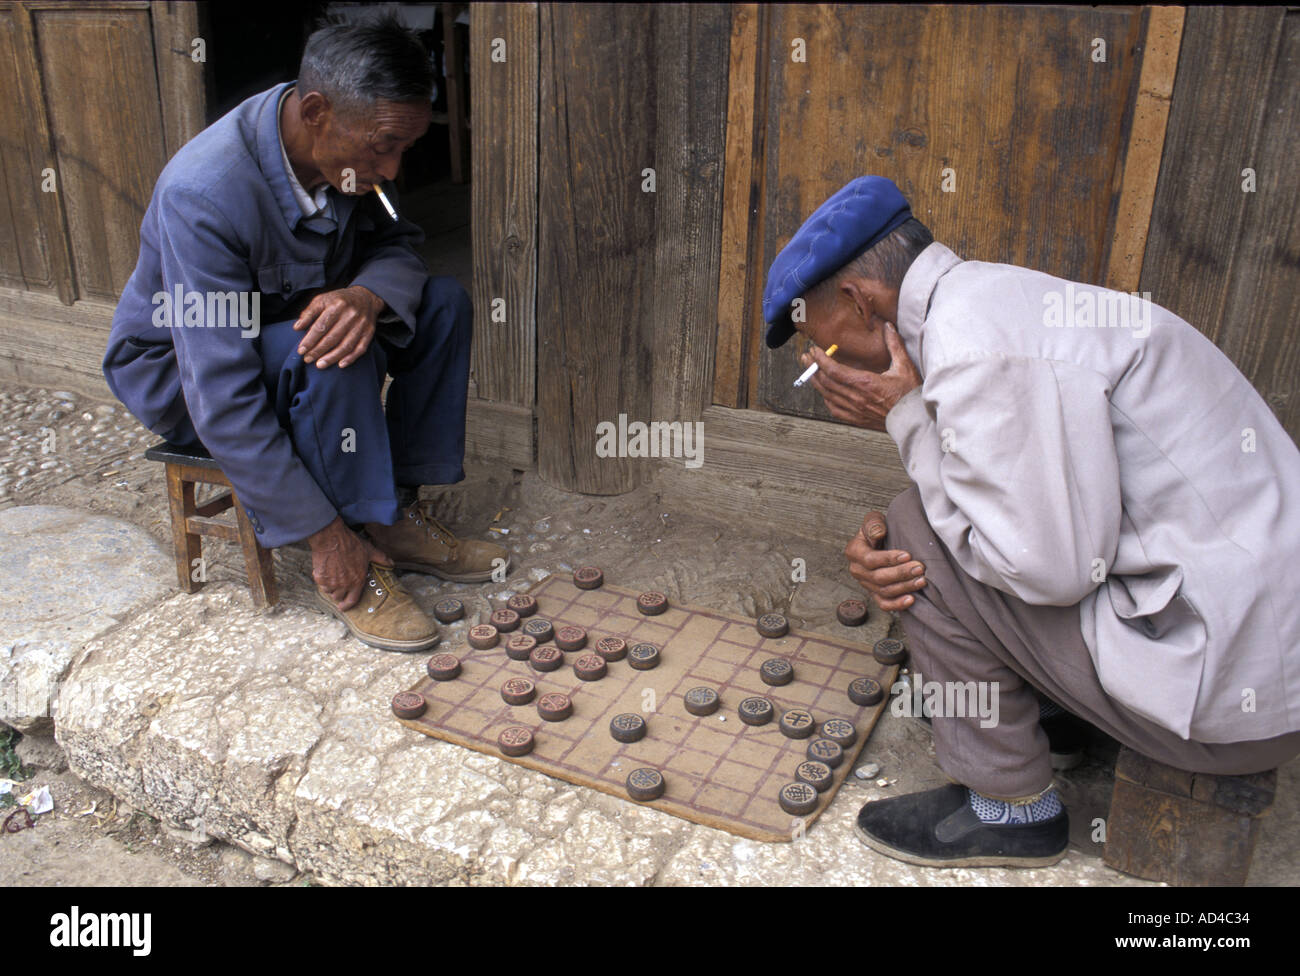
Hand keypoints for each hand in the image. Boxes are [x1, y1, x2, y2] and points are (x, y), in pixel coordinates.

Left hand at [293, 285, 384, 368]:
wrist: (365, 297)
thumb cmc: (339, 300)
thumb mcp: (322, 300)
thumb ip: (309, 313)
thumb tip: (297, 328)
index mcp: (337, 305)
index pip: (321, 326)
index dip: (310, 340)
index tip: (301, 350)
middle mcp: (350, 315)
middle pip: (332, 337)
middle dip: (318, 351)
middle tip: (307, 359)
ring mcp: (361, 325)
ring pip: (346, 345)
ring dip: (332, 357)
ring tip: (320, 365)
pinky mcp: (369, 333)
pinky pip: (360, 348)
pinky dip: (350, 358)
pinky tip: (340, 364)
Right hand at [308, 516, 392, 609]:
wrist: (332, 538)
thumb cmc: (351, 544)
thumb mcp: (370, 551)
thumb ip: (381, 559)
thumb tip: (391, 564)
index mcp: (357, 581)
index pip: (352, 600)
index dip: (347, 606)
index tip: (343, 607)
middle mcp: (343, 585)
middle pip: (338, 597)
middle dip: (339, 594)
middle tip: (339, 588)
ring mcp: (331, 582)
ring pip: (329, 592)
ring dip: (330, 588)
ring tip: (332, 580)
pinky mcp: (320, 577)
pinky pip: (321, 584)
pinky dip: (322, 581)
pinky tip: (325, 574)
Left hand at [803, 322, 920, 430]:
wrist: (914, 420)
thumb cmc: (910, 395)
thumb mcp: (905, 366)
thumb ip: (894, 345)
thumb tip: (888, 326)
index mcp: (865, 383)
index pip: (834, 370)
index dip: (820, 359)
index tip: (814, 350)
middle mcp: (855, 397)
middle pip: (825, 381)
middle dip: (813, 367)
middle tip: (806, 357)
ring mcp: (854, 410)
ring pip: (827, 394)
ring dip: (816, 381)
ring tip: (809, 371)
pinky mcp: (856, 419)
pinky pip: (834, 408)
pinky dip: (826, 398)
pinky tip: (824, 392)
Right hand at [843, 510, 926, 612]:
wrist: (882, 541)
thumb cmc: (878, 529)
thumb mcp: (873, 520)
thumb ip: (873, 524)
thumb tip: (879, 533)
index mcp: (854, 552)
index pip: (870, 559)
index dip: (888, 559)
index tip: (907, 555)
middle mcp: (857, 570)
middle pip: (878, 577)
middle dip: (901, 574)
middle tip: (920, 568)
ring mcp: (866, 584)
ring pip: (884, 591)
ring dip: (904, 587)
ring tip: (922, 580)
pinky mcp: (875, 594)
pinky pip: (884, 604)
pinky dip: (897, 604)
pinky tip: (911, 599)